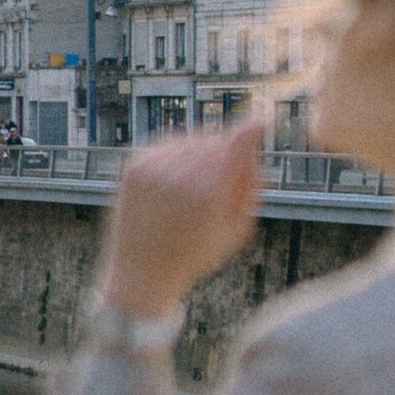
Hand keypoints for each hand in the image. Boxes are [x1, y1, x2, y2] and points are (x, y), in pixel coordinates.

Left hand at [98, 121, 265, 317]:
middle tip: (219, 183)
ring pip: (191, 140)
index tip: (260, 122)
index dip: (251, 129)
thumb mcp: (237, 228)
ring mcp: (154, 169)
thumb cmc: (197, 253)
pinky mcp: (135, 166)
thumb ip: (251, 184)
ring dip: (200, 154)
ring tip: (193, 189)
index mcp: (210, 195)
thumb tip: (253, 144)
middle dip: (224, 153)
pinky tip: (174, 184)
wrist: (142, 272)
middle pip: (215, 140)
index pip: (235, 143)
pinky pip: (167, 144)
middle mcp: (180, 177)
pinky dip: (176, 157)